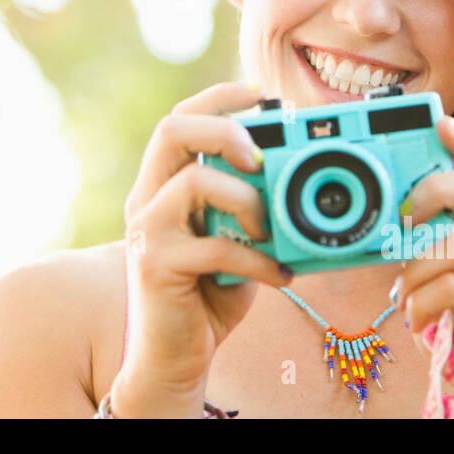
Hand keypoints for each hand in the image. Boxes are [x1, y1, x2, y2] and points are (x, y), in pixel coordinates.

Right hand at [112, 82, 293, 416]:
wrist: (172, 360)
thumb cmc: (207, 295)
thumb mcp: (234, 239)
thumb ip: (251, 207)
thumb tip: (307, 180)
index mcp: (163, 183)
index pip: (181, 118)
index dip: (219, 98)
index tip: (261, 94)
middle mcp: (146, 198)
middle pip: (172, 130)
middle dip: (225, 130)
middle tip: (262, 157)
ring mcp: (147, 230)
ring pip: (194, 182)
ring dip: (247, 200)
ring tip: (270, 229)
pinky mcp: (155, 266)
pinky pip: (215, 246)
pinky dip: (258, 258)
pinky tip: (278, 274)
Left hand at [392, 115, 453, 418]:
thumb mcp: (448, 280)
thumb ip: (429, 252)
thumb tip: (387, 231)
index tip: (442, 120)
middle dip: (440, 187)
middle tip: (406, 215)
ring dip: (416, 270)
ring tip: (405, 297)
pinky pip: (452, 290)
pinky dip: (422, 304)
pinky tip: (417, 320)